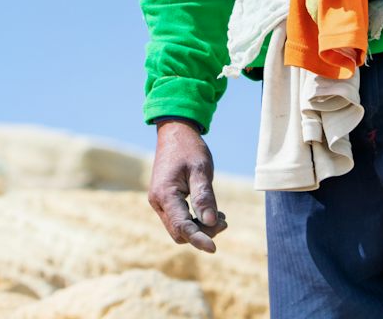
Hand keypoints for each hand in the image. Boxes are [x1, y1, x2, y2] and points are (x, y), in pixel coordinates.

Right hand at [147, 118, 226, 251]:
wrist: (175, 132)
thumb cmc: (189, 148)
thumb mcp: (200, 170)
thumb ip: (204, 197)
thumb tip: (210, 223)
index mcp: (165, 195)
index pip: (182, 227)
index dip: (198, 239)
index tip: (214, 249)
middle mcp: (158, 202)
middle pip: (179, 232)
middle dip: (202, 233)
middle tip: (224, 221)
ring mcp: (159, 201)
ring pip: (178, 228)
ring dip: (199, 227)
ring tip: (220, 216)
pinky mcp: (164, 199)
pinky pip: (178, 218)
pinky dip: (194, 220)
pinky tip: (210, 212)